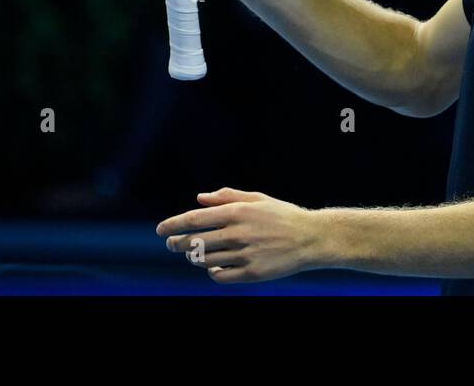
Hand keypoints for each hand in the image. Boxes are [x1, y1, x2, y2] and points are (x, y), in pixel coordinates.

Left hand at [157, 187, 322, 283]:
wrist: (311, 238)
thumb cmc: (282, 215)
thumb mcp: (257, 199)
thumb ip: (227, 197)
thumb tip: (200, 198)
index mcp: (237, 212)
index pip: (194, 219)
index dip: (173, 225)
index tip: (161, 230)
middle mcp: (237, 233)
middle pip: (194, 242)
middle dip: (177, 244)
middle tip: (173, 245)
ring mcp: (244, 255)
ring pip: (205, 260)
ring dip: (195, 258)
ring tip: (195, 254)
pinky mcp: (252, 273)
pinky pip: (221, 276)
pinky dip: (212, 272)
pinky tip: (214, 267)